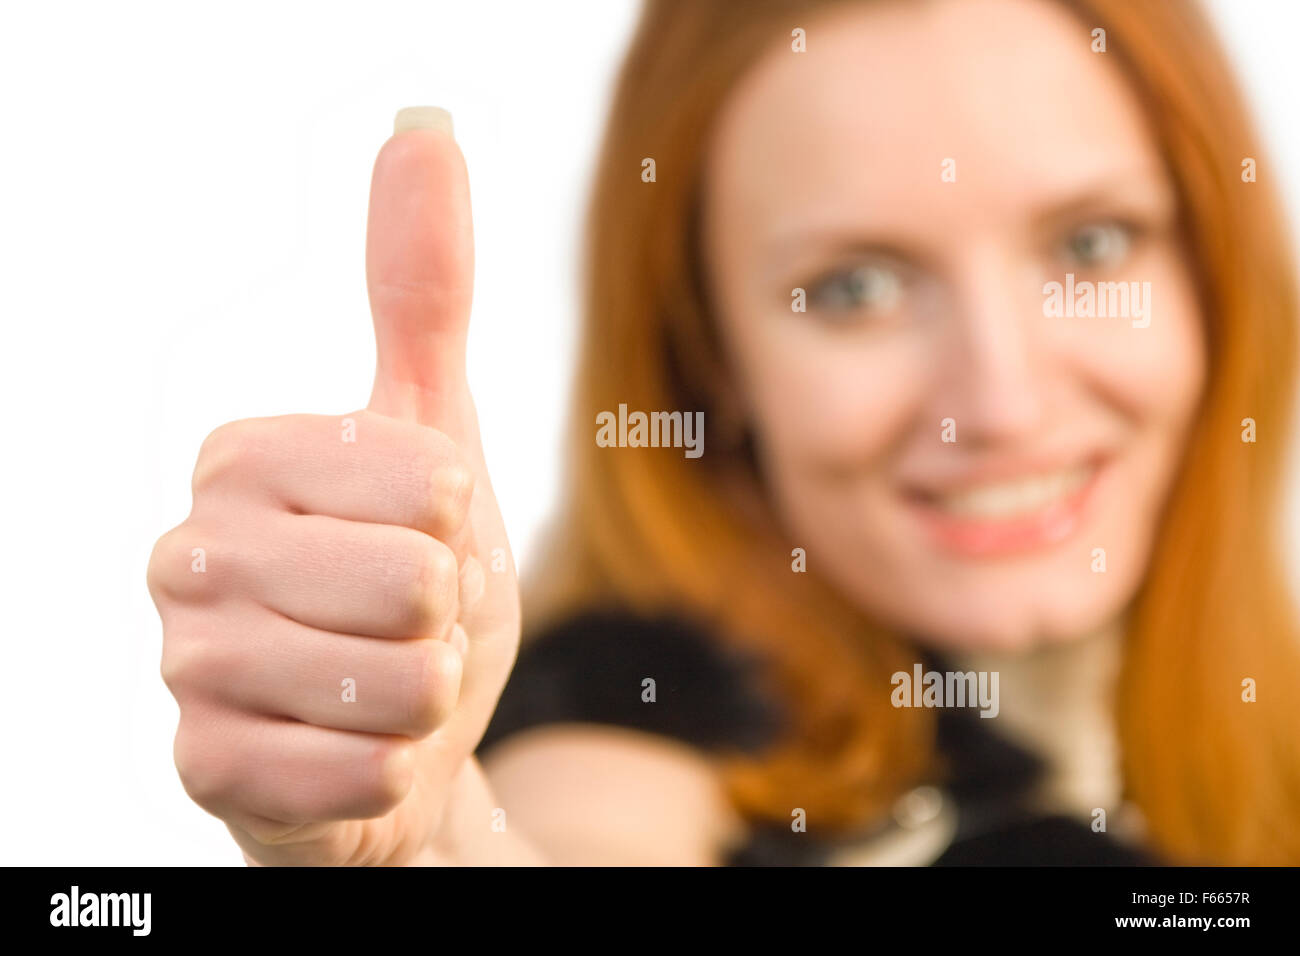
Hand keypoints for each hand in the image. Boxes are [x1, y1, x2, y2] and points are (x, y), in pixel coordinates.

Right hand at [148, 108, 523, 864]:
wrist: (404, 733)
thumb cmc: (416, 581)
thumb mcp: (434, 432)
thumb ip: (420, 292)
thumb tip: (423, 130)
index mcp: (241, 459)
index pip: (429, 480)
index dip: (463, 529)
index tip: (424, 542)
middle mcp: (189, 555)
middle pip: (414, 581)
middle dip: (446, 617)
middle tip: (404, 626)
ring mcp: (185, 667)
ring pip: (395, 682)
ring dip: (425, 696)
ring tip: (385, 690)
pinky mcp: (201, 771)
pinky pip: (359, 773)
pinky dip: (392, 768)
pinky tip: (358, 755)